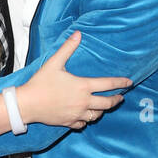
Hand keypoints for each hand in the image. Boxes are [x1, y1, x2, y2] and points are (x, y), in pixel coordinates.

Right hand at [16, 32, 131, 128]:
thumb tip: (78, 33)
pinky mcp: (69, 122)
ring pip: (97, 115)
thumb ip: (68, 48)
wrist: (27, 104)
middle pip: (107, 104)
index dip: (121, 83)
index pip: (108, 85)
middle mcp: (83, 102)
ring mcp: (77, 114)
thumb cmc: (40, 83)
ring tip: (103, 106)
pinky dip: (87, 120)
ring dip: (102, 110)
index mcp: (82, 86)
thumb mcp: (54, 63)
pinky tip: (85, 116)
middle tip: (120, 97)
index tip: (129, 82)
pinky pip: (83, 124)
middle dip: (116, 100)